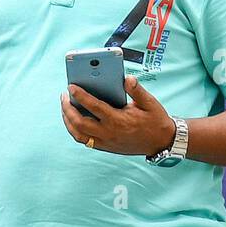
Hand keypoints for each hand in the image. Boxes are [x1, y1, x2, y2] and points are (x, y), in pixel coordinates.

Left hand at [60, 75, 175, 156]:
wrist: (161, 143)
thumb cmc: (155, 120)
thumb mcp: (150, 103)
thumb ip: (137, 90)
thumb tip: (127, 79)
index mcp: (118, 120)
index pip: (94, 107)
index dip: (81, 96)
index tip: (71, 86)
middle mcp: (109, 133)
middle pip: (80, 123)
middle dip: (67, 109)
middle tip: (64, 96)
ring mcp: (106, 142)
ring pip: (78, 134)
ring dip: (68, 121)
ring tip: (65, 107)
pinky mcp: (106, 147)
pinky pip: (84, 141)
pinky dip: (75, 130)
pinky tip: (73, 120)